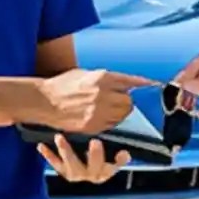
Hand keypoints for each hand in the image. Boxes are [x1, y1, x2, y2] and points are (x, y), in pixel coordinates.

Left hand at [38, 134, 130, 183]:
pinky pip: (55, 164)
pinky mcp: (64, 171)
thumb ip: (112, 134)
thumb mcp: (107, 143)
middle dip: (96, 156)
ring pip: (73, 167)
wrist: (81, 162)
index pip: (116, 165)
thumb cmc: (96, 149)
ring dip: (66, 152)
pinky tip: (41, 145)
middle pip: (96, 168)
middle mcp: (93, 174)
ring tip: (60, 138)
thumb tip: (123, 114)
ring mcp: (78, 174)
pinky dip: (48, 155)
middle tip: (95, 141)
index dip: (120, 161)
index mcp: (107, 168)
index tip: (123, 152)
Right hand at [39, 68, 156, 133]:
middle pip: (128, 101)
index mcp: (101, 77)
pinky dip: (109, 121)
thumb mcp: (85, 73)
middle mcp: (102, 94)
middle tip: (117, 100)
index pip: (130, 81)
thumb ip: (106, 79)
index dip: (143, 83)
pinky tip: (99, 116)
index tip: (153, 84)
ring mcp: (98, 111)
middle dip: (125, 101)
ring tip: (106, 109)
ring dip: (118, 112)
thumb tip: (124, 83)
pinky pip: (110, 125)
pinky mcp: (92, 125)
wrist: (44, 101)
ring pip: (122, 115)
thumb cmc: (63, 85)